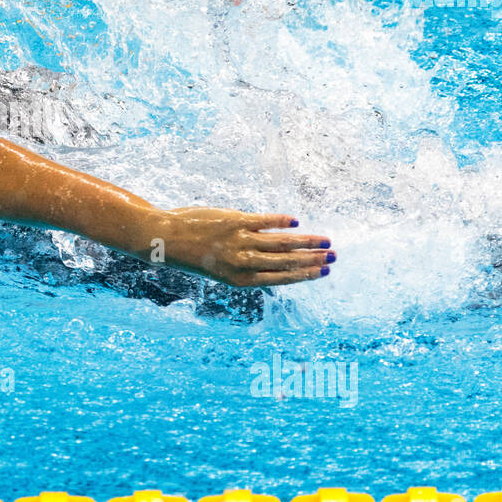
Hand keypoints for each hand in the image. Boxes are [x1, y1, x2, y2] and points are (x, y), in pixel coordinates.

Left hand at [155, 206, 333, 286]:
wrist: (167, 238)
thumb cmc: (194, 255)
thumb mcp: (221, 269)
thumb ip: (247, 266)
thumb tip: (275, 259)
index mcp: (241, 280)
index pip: (282, 278)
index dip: (305, 274)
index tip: (324, 271)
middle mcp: (244, 263)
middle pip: (287, 262)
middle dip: (313, 259)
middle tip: (334, 255)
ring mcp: (241, 242)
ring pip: (281, 243)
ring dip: (306, 242)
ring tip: (325, 240)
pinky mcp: (235, 221)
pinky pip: (265, 221)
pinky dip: (282, 222)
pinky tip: (296, 222)